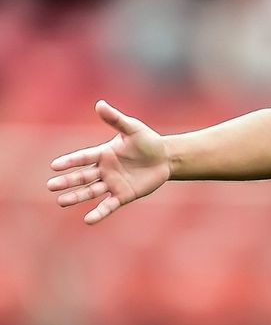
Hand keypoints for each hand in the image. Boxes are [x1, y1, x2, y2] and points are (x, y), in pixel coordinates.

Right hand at [47, 100, 170, 223]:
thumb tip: (100, 104)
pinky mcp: (123, 195)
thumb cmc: (148, 141)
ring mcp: (113, 183)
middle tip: (50, 186)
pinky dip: (99, 213)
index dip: (70, 161)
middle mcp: (104, 170)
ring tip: (61, 202)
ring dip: (76, 197)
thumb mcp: (133, 128)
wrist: (166, 158)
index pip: (83, 157)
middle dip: (67, 181)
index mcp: (103, 153)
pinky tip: (88, 220)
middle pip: (82, 177)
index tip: (54, 165)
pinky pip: (109, 205)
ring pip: (91, 191)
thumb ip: (116, 119)